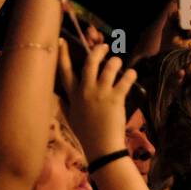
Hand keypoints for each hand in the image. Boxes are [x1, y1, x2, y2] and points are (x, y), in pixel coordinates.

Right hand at [57, 41, 137, 157]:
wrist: (101, 147)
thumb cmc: (86, 134)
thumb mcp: (71, 117)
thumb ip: (67, 103)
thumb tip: (59, 96)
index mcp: (73, 95)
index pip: (65, 71)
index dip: (63, 55)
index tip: (62, 42)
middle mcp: (85, 91)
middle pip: (90, 63)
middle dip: (98, 51)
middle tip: (105, 47)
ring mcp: (100, 94)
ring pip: (108, 68)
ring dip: (115, 62)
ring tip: (119, 62)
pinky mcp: (115, 98)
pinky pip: (124, 80)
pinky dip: (130, 74)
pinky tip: (132, 73)